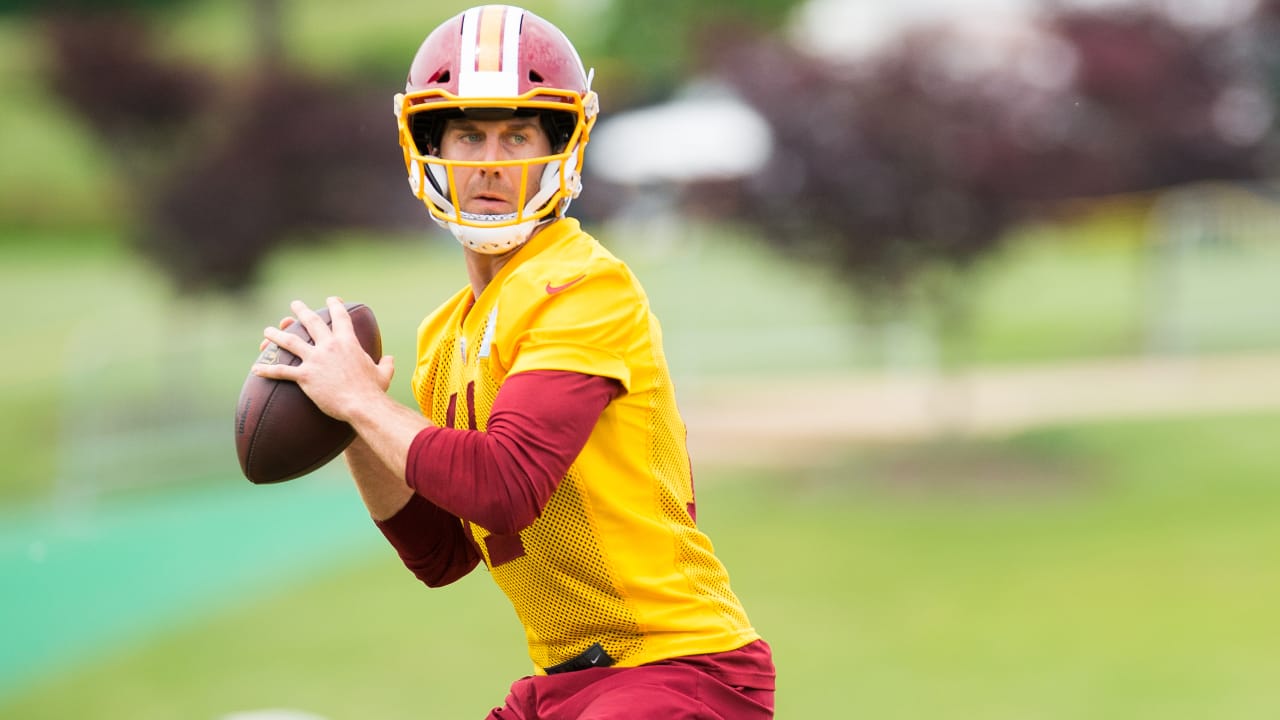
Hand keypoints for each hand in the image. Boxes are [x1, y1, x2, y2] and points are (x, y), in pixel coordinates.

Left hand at [252, 296, 394, 421]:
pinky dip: (267, 369)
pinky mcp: (305, 376)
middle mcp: (329, 346)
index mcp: (348, 342)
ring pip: (290, 342)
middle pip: (311, 322)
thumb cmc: (374, 391)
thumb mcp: (384, 374)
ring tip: (268, 330)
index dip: (335, 305)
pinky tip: (256, 368)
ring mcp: (315, 360)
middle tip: (294, 305)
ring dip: (277, 335)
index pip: (340, 317)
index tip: (330, 299)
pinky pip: (282, 371)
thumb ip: (386, 364)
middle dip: (301, 311)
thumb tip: (391, 359)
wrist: (362, 404)